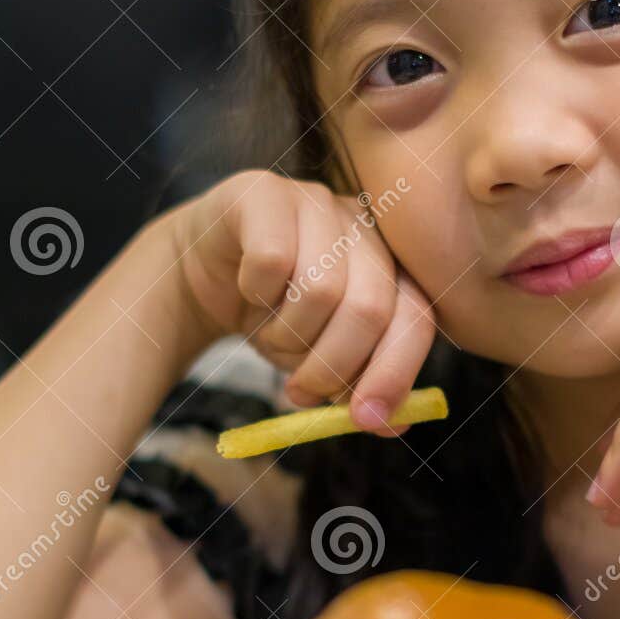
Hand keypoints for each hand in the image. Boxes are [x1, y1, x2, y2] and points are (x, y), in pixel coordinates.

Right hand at [168, 170, 435, 434]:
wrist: (203, 275)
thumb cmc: (275, 316)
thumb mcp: (320, 359)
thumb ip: (359, 388)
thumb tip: (395, 425)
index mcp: (394, 267)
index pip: (416, 320)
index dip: (393, 374)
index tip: (364, 420)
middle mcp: (365, 228)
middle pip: (370, 308)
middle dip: (331, 366)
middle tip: (300, 389)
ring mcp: (317, 202)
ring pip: (319, 290)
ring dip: (285, 334)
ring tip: (269, 331)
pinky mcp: (266, 193)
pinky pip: (271, 261)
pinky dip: (253, 294)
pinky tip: (246, 290)